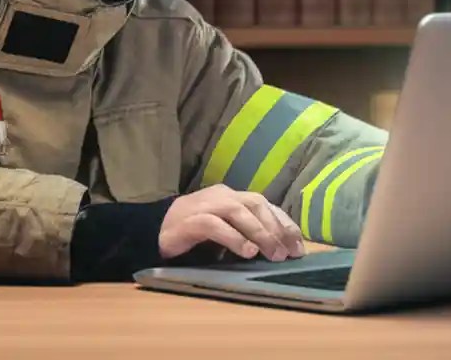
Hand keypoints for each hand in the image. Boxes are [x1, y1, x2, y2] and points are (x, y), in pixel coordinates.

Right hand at [158, 184, 305, 261]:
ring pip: (239, 211)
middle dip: (276, 227)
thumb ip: (245, 233)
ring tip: (272, 254)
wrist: (151, 230)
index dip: (284, 223)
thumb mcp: (225, 231)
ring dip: (260, 232)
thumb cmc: (191, 233)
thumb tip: (276, 249)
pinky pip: (216, 225)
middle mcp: (222, 196)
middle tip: (288, 252)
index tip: (299, 245)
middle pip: (256, 204)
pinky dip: (234, 238)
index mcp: (231, 197)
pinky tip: (247, 252)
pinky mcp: (191, 219)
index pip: (265, 204)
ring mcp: (205, 205)